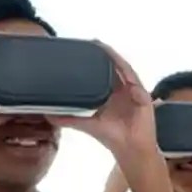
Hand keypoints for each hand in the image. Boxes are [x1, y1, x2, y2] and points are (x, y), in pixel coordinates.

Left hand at [49, 43, 157, 163]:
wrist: (130, 149)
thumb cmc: (112, 135)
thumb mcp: (86, 124)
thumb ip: (69, 118)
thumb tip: (47, 114)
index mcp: (111, 92)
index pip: (105, 70)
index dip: (97, 59)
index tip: (85, 47)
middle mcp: (123, 89)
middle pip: (116, 66)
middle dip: (106, 54)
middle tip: (93, 41)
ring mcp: (134, 92)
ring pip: (126, 71)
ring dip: (118, 60)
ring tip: (107, 50)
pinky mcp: (144, 100)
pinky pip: (138, 87)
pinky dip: (132, 83)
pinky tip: (125, 77)